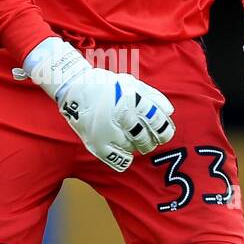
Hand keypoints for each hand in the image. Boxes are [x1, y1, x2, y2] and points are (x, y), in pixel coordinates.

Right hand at [13, 37, 175, 171]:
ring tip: (133, 139)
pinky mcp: (97, 144)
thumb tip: (169, 111)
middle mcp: (120, 115)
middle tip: (151, 140)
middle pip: (146, 137)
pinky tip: (125, 150)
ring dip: (138, 146)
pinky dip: (126, 158)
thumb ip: (152, 95)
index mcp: (131, 98)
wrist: (74, 87)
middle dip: (152, 141)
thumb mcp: (130, 83)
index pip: (155, 119)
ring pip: (133, 148)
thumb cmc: (106, 85)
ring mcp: (107, 131)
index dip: (164, 129)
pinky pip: (119, 160)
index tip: (164, 133)